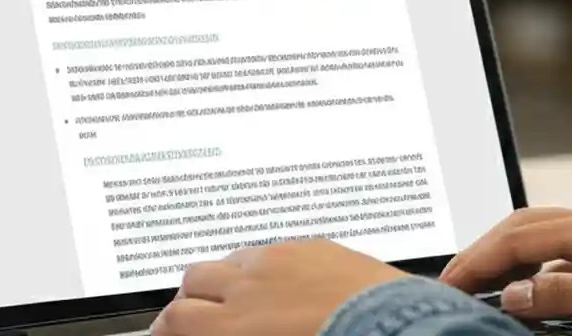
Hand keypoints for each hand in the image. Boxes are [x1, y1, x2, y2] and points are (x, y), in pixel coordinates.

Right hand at [151, 239, 405, 335]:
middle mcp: (250, 287)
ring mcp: (283, 259)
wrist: (402, 335)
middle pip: (194, 279)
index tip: (173, 333)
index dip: (169, 327)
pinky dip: (269, 265)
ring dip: (231, 277)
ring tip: (246, 297)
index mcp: (232, 328)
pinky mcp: (315, 244)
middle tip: (205, 317)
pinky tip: (288, 283)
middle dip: (195, 298)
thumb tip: (224, 331)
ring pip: (233, 257)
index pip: (174, 319)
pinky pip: (275, 248)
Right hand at [439, 204, 571, 322]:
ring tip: (487, 283)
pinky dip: (541, 262)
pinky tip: (542, 283)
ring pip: (546, 233)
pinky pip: (570, 246)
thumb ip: (571, 294)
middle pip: (524, 226)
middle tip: (454, 282)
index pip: (518, 239)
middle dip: (484, 250)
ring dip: (510, 254)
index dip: (478, 262)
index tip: (448, 285)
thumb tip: (514, 295)